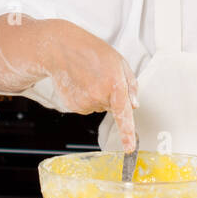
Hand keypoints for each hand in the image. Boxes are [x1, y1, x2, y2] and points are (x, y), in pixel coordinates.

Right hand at [36, 20, 137, 150]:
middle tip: (101, 77)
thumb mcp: (119, 62)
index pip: (123, 115)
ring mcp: (85, 103)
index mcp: (114, 84)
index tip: (129, 148)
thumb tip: (134, 105)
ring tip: (88, 78)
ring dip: (96, 95)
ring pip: (99, 107)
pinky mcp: (74, 106)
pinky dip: (85, 98)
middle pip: (112, 107)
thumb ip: (131, 85)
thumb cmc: (91, 52)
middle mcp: (99, 96)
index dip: (127, 134)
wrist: (62, 49)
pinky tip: (80, 83)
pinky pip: (87, 107)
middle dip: (110, 95)